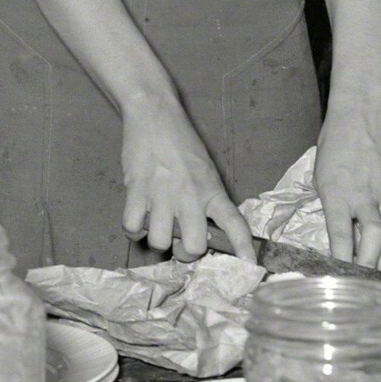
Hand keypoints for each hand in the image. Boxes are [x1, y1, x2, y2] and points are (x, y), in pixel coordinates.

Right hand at [121, 97, 256, 262]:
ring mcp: (162, 194)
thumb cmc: (181, 142)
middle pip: (193, 246)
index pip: (234, 224)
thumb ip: (207, 199)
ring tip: (156, 226)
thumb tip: (205, 229)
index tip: (248, 266)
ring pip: (161, 241)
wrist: (155, 115)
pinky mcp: (136, 189)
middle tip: (180, 243)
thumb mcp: (205, 170)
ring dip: (157, 240)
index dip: (243, 249)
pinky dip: (133, 230)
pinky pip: (133, 227)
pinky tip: (137, 220)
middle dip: (186, 252)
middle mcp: (190, 196)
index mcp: (212, 190)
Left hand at [315, 92, 380, 271]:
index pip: (340, 236)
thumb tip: (338, 235)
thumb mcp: (321, 177)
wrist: (363, 117)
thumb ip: (331, 207)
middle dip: (368, 267)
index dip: (340, 260)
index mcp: (337, 195)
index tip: (338, 278)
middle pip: (371, 241)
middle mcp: (364, 198)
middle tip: (364, 288)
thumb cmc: (334, 146)